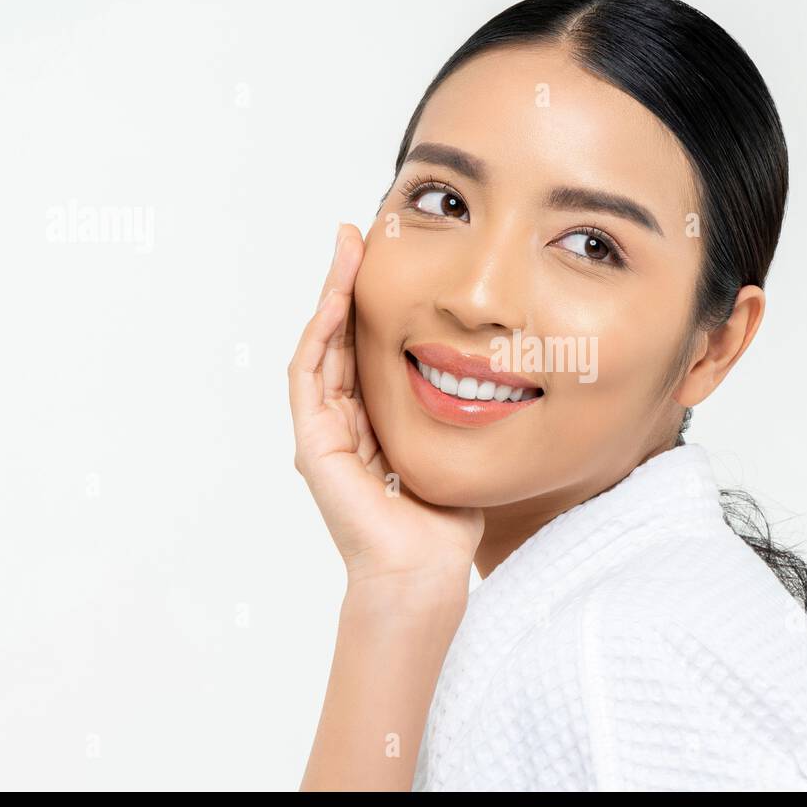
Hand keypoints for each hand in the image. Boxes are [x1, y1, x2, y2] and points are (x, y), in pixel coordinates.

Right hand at [288, 223, 484, 600]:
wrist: (423, 572)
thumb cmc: (445, 523)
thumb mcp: (456, 447)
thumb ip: (459, 413)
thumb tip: (496, 375)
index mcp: (373, 424)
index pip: (366, 349)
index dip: (371, 303)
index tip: (385, 257)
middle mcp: (342, 424)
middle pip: (338, 338)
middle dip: (346, 285)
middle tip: (356, 234)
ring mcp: (322, 434)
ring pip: (320, 347)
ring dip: (330, 295)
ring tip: (344, 249)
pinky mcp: (312, 445)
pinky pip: (309, 377)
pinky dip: (320, 335)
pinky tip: (334, 300)